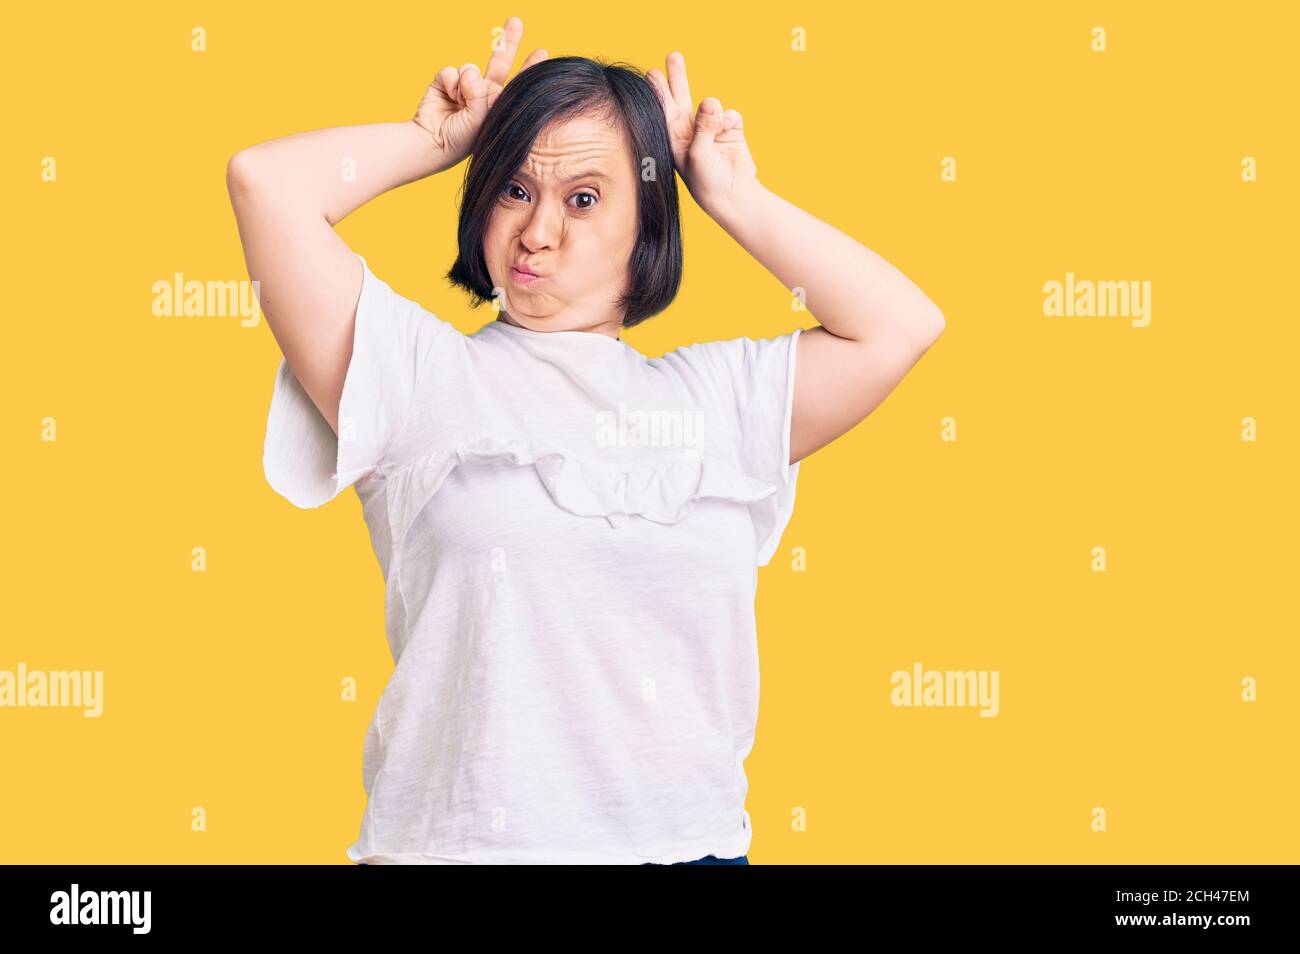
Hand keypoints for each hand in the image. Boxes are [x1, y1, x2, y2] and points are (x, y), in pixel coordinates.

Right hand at [412, 16, 547, 170]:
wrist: (432, 143)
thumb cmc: (461, 139)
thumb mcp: (480, 120)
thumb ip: (480, 95)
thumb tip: (470, 73)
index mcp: (497, 106)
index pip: (517, 83)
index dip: (529, 67)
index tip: (542, 52)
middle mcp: (483, 94)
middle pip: (499, 63)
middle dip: (507, 42)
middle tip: (516, 21)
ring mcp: (464, 87)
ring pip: (470, 67)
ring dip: (465, 82)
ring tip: (459, 101)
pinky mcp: (445, 82)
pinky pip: (451, 71)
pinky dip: (449, 81)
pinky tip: (448, 96)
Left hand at [647, 52, 760, 217]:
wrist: (734, 196)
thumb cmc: (707, 182)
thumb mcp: (698, 154)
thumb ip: (703, 126)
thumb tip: (712, 100)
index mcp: (674, 138)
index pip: (663, 109)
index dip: (657, 91)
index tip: (651, 74)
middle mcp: (690, 131)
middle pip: (681, 97)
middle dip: (677, 77)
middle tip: (673, 56)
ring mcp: (710, 129)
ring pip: (710, 104)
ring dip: (713, 111)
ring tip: (715, 123)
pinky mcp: (730, 129)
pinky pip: (729, 113)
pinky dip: (729, 119)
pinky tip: (728, 130)